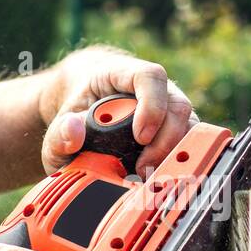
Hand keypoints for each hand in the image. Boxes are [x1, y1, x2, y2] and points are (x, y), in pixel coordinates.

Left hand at [39, 45, 198, 174]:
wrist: (88, 104)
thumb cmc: (78, 109)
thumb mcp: (61, 122)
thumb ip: (60, 131)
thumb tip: (73, 132)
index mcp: (124, 74)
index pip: (150, 77)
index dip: (152, 105)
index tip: (140, 136)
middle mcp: (156, 88)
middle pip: (178, 105)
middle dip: (166, 141)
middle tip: (143, 168)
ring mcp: (169, 108)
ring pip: (190, 126)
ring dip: (175, 153)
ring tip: (149, 176)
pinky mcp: (175, 129)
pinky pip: (188, 142)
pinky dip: (177, 160)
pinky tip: (158, 176)